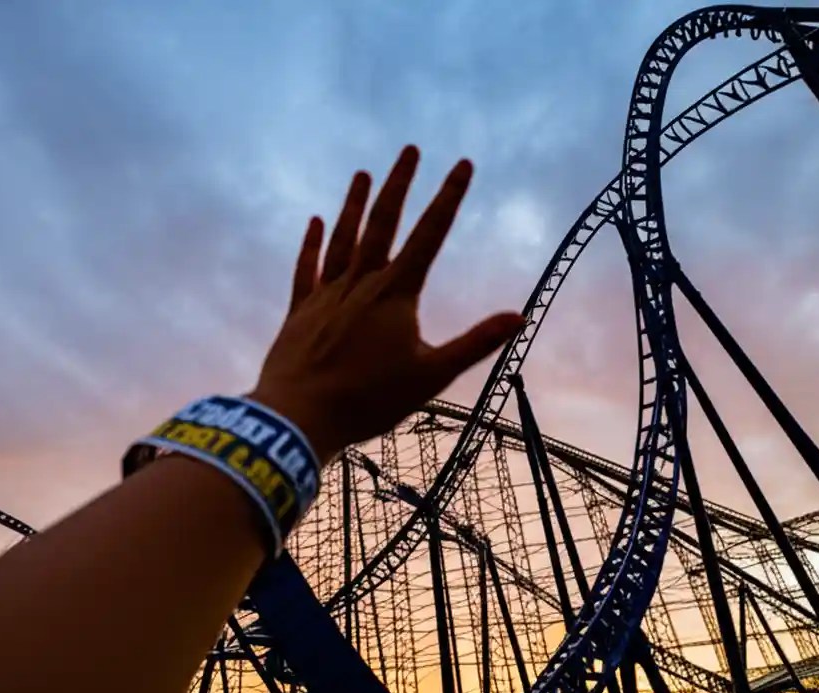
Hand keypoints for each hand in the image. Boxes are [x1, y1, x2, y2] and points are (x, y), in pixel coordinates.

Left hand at [250, 145, 522, 463]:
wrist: (299, 416)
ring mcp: (326, 295)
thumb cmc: (368, 401)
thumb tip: (520, 317)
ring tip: (363, 174)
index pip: (429, 235)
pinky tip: (314, 221)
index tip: (461, 164)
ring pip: (343, 239)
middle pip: (382, 224)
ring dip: (354, 205)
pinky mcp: (300, 311)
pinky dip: (311, 243)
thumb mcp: (431, 376)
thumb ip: (474, 343)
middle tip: (409, 149)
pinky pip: (306, 268)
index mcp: (395, 295)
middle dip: (399, 185)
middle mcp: (360, 284)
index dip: (447, 198)